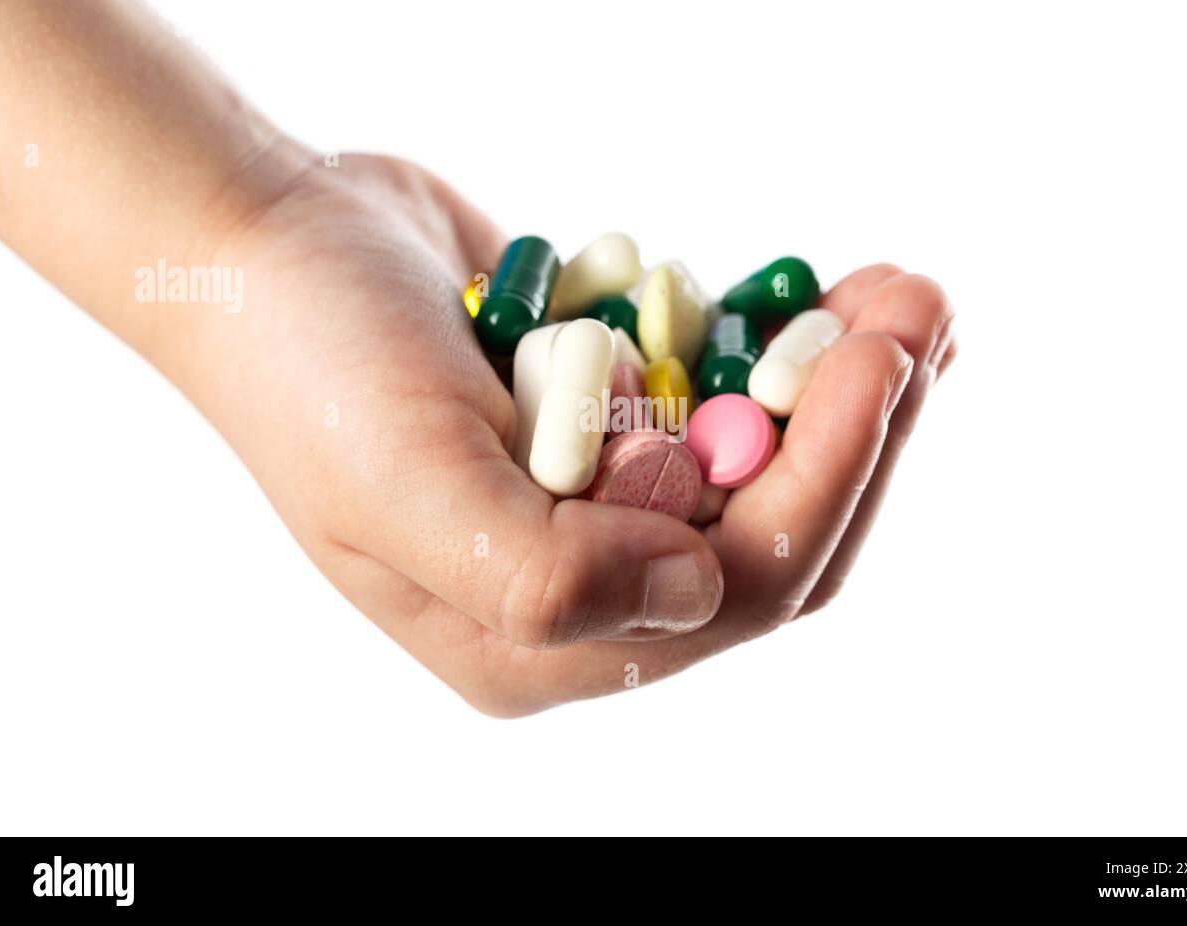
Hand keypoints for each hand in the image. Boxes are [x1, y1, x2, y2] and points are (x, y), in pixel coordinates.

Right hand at [177, 151, 956, 715]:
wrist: (266, 245)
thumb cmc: (312, 366)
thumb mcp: (400, 481)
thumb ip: (542, 575)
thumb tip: (697, 587)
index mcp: (535, 642)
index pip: (732, 593)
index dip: (826, 483)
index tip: (877, 361)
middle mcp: (585, 584)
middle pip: (776, 529)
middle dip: (860, 429)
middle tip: (919, 315)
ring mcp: (605, 498)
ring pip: (772, 462)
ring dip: (849, 384)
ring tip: (908, 297)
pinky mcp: (617, 420)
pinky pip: (734, 399)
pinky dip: (794, 349)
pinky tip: (842, 294)